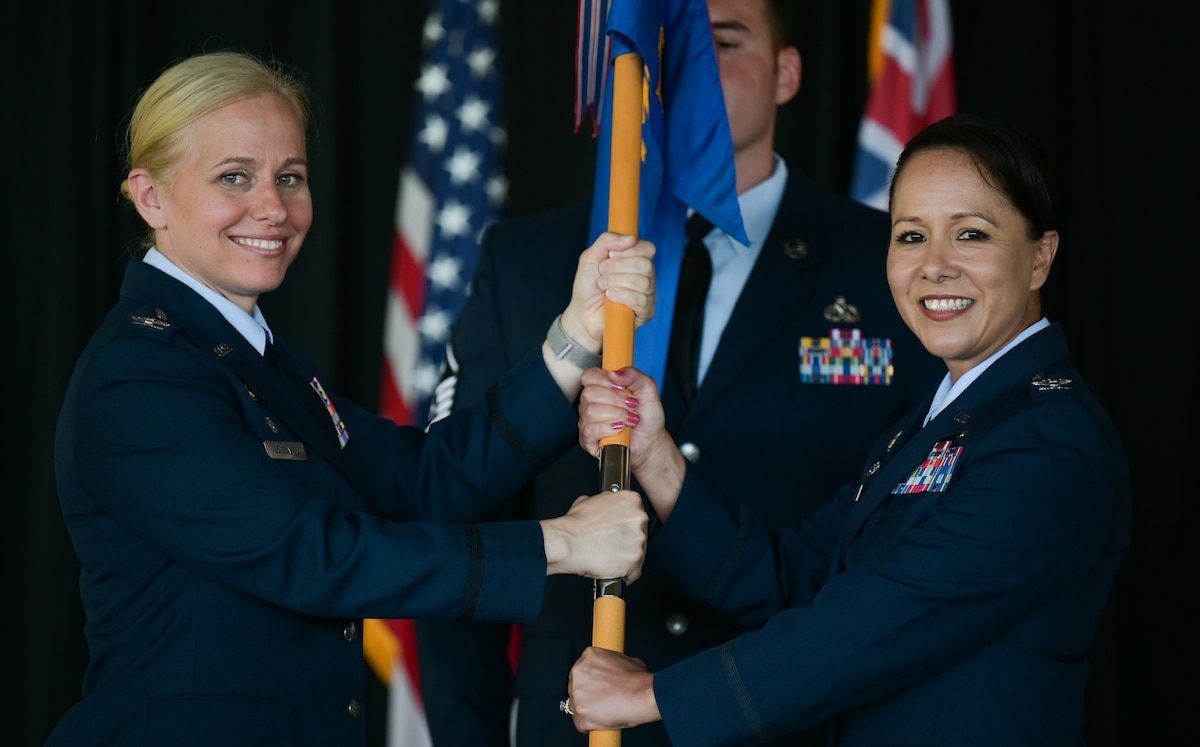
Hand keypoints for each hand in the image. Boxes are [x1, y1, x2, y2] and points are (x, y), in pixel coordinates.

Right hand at [540, 490, 646, 581]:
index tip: (620, 531)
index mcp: (631, 500)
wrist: (567, 543)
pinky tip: (613, 568)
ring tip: (609, 556)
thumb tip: (609, 508)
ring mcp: (639, 539)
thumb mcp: (590, 500)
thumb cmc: (575, 525)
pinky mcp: (635, 559)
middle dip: (628, 541)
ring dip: (626, 557)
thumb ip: (608, 502)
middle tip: (612, 544)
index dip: (626, 526)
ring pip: (639, 552)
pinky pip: (636, 571)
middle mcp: (639, 518)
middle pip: (641, 533)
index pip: (637, 515)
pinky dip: (626, 573)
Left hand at [558, 232, 656, 355]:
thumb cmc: (588, 287)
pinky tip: (610, 298)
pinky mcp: (646, 312)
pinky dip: (622, 296)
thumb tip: (631, 238)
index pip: (648, 249)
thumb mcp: (591, 257)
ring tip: (603, 286)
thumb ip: (607, 240)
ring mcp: (648, 295)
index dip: (629, 250)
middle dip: (618, 267)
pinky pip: (641, 300)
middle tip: (602, 273)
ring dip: (616, 282)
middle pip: (646, 265)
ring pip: (643, 282)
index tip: (610, 255)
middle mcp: (646, 277)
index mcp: (636, 261)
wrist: (581, 314)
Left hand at [567, 646, 660, 731]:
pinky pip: (581, 724)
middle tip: (603, 700)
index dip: (591, 681)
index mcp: (588, 656)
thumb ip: (610, 664)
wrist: (644, 696)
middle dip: (587, 695)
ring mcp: (577, 695)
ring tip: (607, 710)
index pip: (582, 670)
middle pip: (575, 687)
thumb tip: (611, 671)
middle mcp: (578, 673)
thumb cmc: (638, 680)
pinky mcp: (580, 715)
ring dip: (589, 710)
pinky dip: (591, 725)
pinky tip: (604, 720)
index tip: (597, 687)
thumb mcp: (624, 659)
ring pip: (577, 706)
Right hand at [578, 366, 684, 521]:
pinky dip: (608, 429)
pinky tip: (619, 429)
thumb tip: (614, 373)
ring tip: (630, 419)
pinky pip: (590, 430)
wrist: (651, 440)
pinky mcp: (587, 439)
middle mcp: (590, 403)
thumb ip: (634, 374)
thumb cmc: (647, 416)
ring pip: (590, 412)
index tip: (621, 387)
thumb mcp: (647, 388)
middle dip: (616, 400)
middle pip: (589, 393)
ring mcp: (587, 421)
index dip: (604, 380)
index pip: (588, 376)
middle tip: (632, 406)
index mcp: (601, 387)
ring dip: (617, 415)